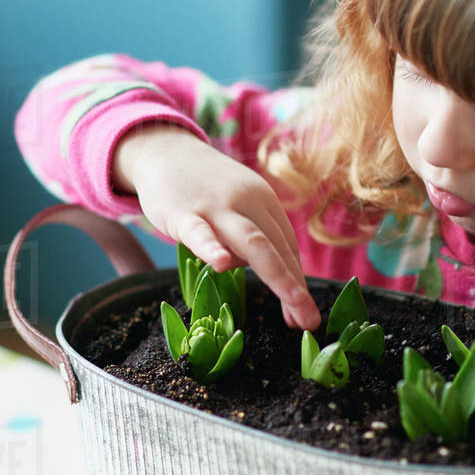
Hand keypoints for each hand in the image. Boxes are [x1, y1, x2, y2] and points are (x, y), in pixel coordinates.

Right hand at [113, 122, 320, 330]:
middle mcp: (248, 202)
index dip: (296, 281)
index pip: (287, 246)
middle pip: (278, 247)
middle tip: (309, 321)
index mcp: (264, 202)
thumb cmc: (205, 190)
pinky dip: (211, 247)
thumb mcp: (237, 208)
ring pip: (252, 241)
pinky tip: (220, 265)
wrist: (165, 153)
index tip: (302, 313)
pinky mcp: (184, 212)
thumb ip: (252, 240)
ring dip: (276, 273)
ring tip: (293, 302)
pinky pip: (199, 233)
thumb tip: (273, 277)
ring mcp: (217, 206)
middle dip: (295, 286)